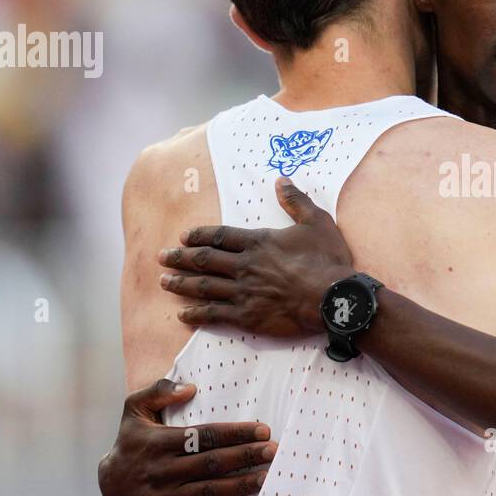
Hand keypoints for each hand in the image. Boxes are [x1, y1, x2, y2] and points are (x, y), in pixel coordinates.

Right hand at [97, 378, 275, 495]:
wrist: (109, 485)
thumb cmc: (131, 441)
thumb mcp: (134, 409)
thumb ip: (158, 392)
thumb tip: (190, 388)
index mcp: (158, 442)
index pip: (203, 436)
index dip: (234, 433)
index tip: (262, 430)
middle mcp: (161, 471)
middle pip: (211, 463)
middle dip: (245, 457)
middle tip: (273, 451)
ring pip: (207, 492)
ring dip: (239, 486)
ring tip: (266, 478)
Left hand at [157, 176, 353, 337]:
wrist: (334, 297)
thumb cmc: (327, 259)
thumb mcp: (316, 222)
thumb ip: (296, 201)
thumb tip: (281, 179)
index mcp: (258, 242)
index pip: (220, 236)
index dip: (199, 236)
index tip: (183, 236)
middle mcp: (245, 265)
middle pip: (205, 260)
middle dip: (180, 258)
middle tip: (161, 257)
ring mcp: (243, 292)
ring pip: (203, 286)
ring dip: (181, 283)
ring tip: (164, 282)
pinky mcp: (248, 316)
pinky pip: (214, 314)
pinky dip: (196, 314)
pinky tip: (182, 314)